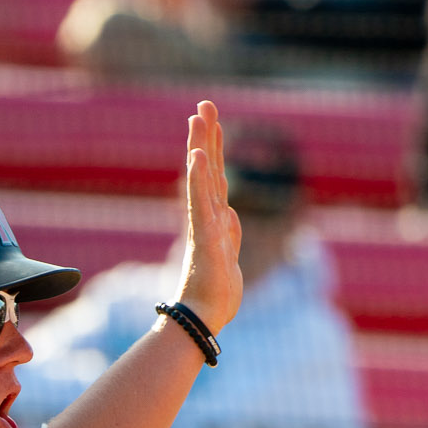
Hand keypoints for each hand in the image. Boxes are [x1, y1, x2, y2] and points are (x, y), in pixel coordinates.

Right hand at [174, 101, 242, 333]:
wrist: (202, 322)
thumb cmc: (214, 295)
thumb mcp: (230, 258)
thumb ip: (230, 233)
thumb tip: (231, 214)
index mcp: (214, 221)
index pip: (216, 177)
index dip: (214, 148)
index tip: (210, 121)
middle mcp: (207, 218)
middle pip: (208, 169)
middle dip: (207, 136)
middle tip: (204, 104)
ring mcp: (204, 226)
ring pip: (203, 180)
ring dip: (201, 147)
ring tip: (198, 118)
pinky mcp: (204, 239)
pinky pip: (200, 204)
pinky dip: (198, 180)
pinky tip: (196, 157)